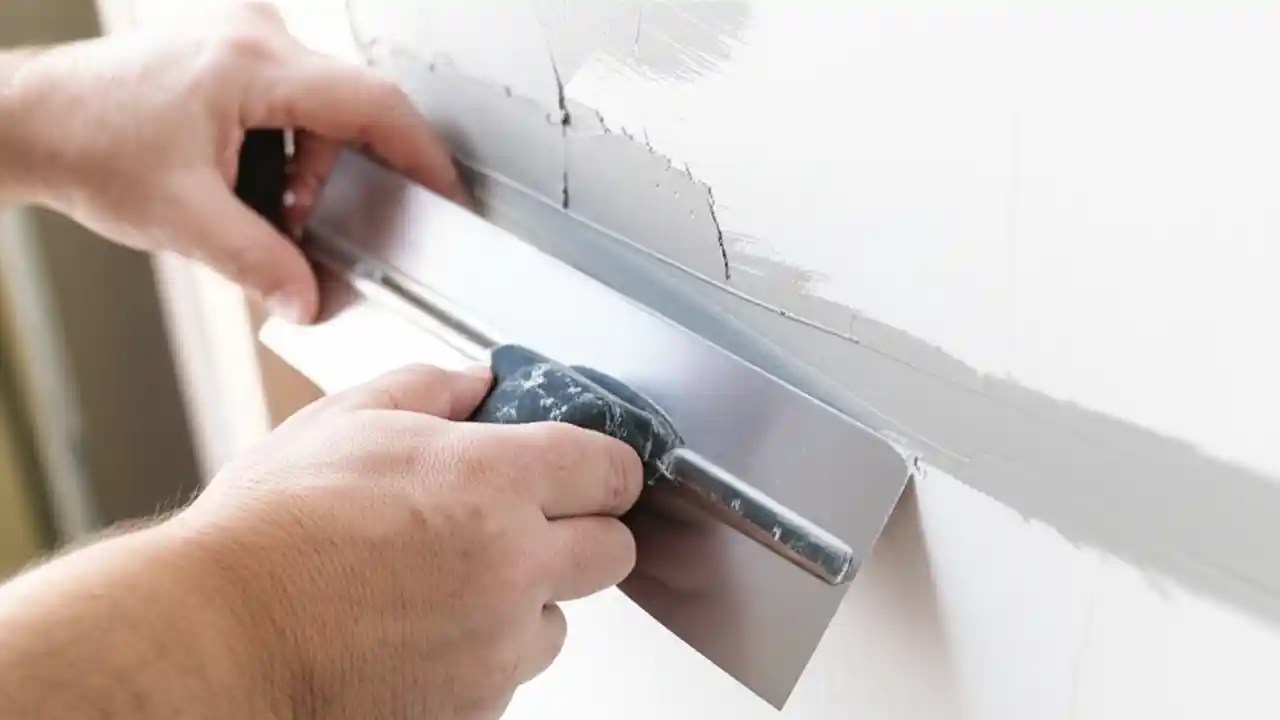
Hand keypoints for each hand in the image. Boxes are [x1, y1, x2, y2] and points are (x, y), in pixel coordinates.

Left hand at [2, 2, 464, 321]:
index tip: (446, 192)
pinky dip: (288, 150)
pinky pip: (293, 101)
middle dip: (348, 174)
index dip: (422, 153)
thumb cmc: (86, 143)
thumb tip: (309, 299)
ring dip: (312, 166)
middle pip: (351, 107)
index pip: (374, 103)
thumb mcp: (184, 220)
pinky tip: (256, 183)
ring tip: (274, 208)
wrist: (30, 121)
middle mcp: (257, 37)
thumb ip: (260, 265)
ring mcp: (244, 38)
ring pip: (322, 108)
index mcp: (255, 65)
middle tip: (329, 222)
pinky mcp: (231, 53)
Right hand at [175, 365, 642, 718]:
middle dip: (581, 533)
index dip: (603, 468)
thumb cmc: (269, 534)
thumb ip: (430, 390)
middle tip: (527, 526)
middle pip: (613, 551)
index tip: (590, 474)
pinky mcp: (476, 706)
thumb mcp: (346, 421)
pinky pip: (507, 674)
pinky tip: (418, 631)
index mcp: (493, 481)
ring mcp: (498, 645)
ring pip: (558, 620)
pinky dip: (480, 655)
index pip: (610, 470)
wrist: (217, 640)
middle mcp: (513, 565)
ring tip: (446, 586)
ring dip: (525, 603)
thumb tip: (478, 385)